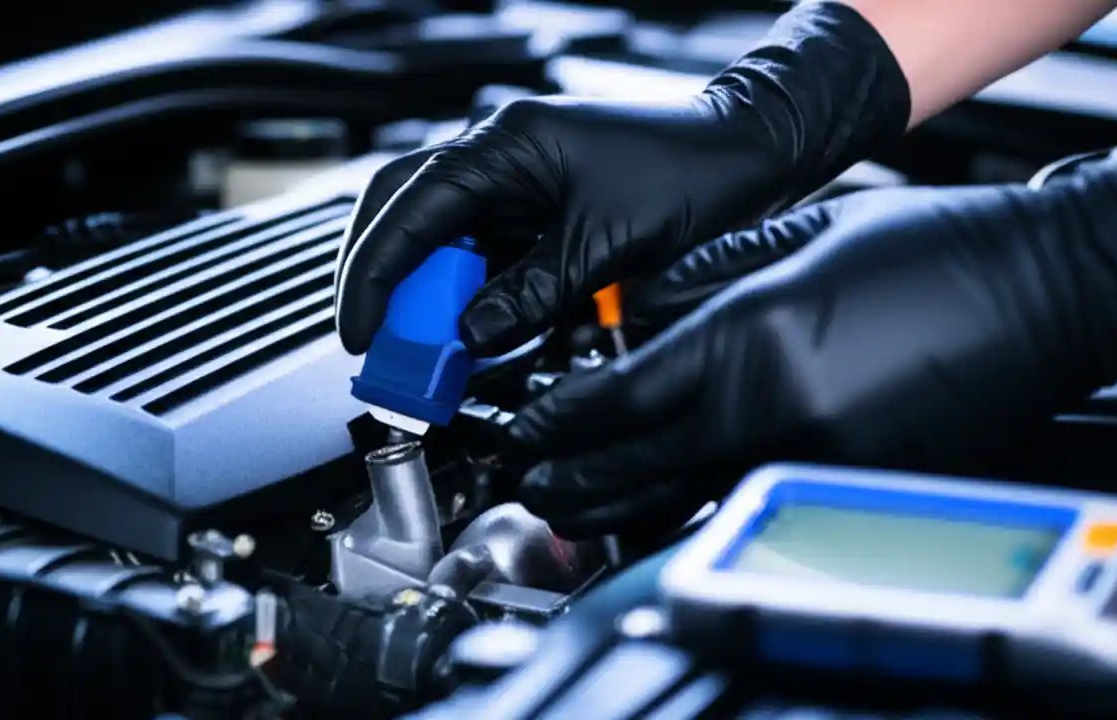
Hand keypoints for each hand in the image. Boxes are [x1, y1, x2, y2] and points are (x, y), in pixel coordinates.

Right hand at [334, 1, 909, 356]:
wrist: (752, 154)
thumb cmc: (695, 172)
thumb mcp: (610, 243)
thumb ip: (534, 290)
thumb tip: (472, 334)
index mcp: (508, 144)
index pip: (411, 207)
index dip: (377, 273)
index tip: (364, 331)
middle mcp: (502, 157)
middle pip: (407, 214)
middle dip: (383, 280)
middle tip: (379, 345)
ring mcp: (518, 183)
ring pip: (442, 239)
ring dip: (427, 294)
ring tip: (422, 353)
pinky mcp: (540, 212)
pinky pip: (485, 255)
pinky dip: (470, 296)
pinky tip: (472, 336)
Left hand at [509, 145, 1116, 537]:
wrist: (1042, 294)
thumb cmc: (932, 250)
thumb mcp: (797, 239)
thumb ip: (702, 283)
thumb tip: (637, 321)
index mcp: (751, 337)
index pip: (619, 398)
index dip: (557, 423)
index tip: (525, 432)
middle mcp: (773, 411)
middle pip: (634, 467)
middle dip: (567, 480)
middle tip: (528, 484)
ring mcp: (816, 461)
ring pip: (682, 501)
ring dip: (616, 509)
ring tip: (571, 510)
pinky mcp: (852, 487)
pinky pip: (745, 505)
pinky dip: (688, 508)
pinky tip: (659, 508)